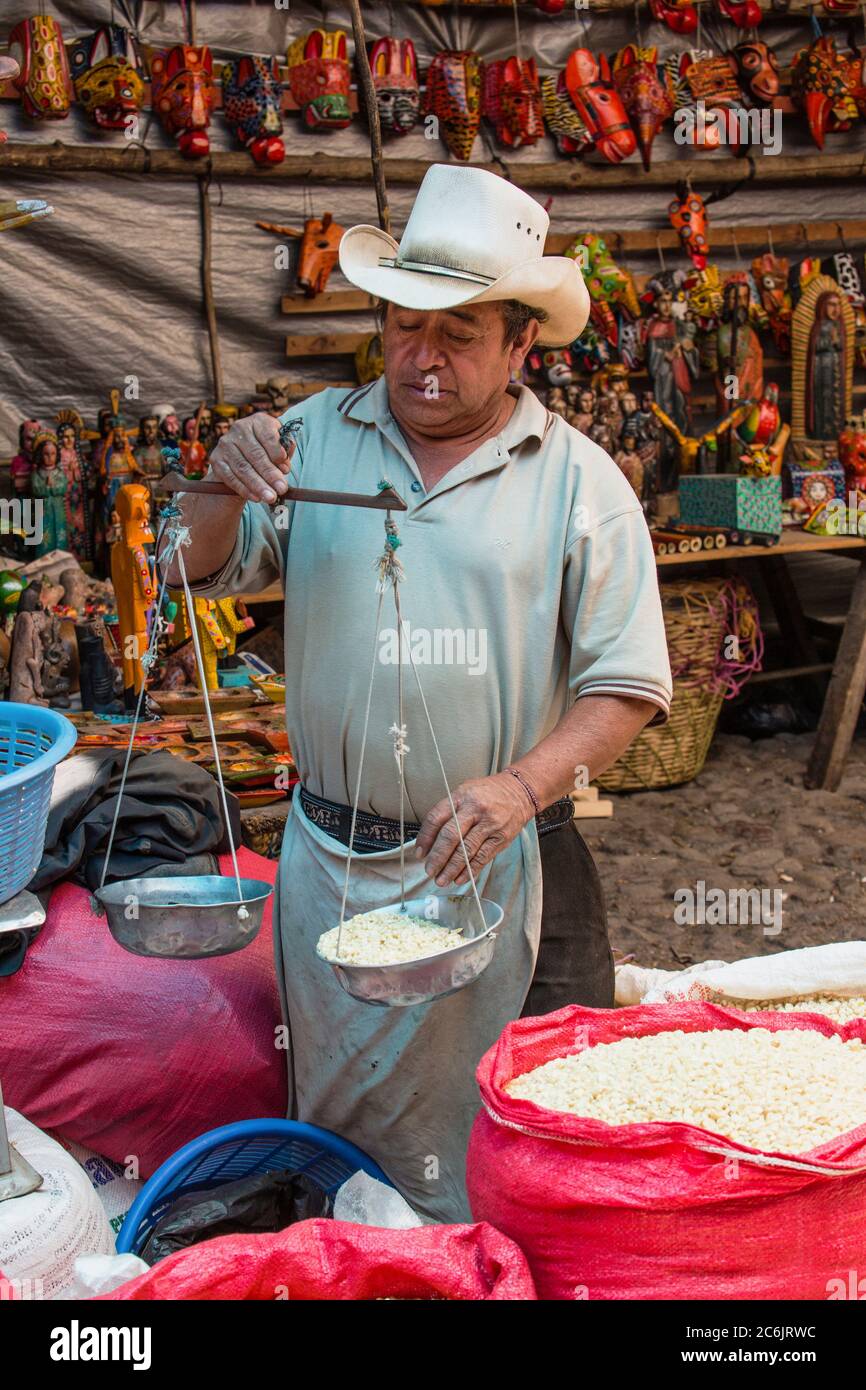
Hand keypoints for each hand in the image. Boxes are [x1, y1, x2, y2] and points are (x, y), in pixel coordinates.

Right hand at [208, 414, 294, 503]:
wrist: (243, 458)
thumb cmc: (267, 452)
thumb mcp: (279, 448)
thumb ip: (285, 452)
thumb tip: (285, 463)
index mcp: (258, 421)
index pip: (269, 436)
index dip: (278, 455)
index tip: (287, 470)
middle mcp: (239, 428)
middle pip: (256, 454)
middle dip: (270, 474)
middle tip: (281, 489)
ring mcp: (226, 443)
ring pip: (243, 468)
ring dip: (258, 485)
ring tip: (270, 497)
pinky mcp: (216, 459)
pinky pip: (231, 477)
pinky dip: (244, 489)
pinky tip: (256, 497)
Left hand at [415, 772, 534, 888]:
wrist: (520, 791)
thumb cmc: (487, 793)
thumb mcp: (464, 792)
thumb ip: (449, 812)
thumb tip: (430, 839)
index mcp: (461, 797)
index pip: (437, 818)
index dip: (425, 837)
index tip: (420, 853)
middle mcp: (474, 810)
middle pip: (451, 836)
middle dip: (438, 857)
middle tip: (429, 871)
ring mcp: (489, 824)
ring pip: (466, 850)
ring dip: (452, 868)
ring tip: (442, 880)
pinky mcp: (501, 838)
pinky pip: (483, 857)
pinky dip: (470, 870)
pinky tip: (460, 878)